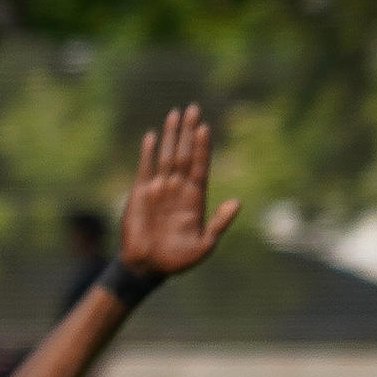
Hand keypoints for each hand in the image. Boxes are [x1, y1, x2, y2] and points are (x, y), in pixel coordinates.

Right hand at [110, 105, 241, 279]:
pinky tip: (151, 136)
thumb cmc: (178, 260)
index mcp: (195, 197)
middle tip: (193, 108)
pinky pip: (144, 168)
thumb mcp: (205, 245)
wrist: (147, 268)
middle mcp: (177, 188)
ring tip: (175, 114)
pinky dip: (147, 152)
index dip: (202, 147)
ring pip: (166, 156)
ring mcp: (158, 189)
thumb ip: (219, 223)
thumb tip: (236, 202)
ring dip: (170, 135)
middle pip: (184, 153)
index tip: (205, 127)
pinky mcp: (140, 193)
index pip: (200, 165)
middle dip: (188, 131)